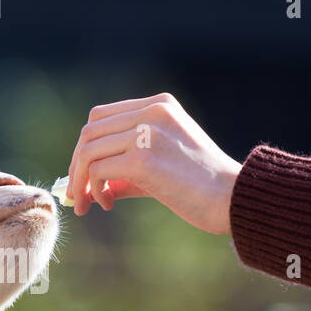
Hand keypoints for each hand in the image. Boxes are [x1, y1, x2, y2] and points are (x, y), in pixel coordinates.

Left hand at [66, 93, 241, 234]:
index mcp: (159, 106)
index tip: (83, 174)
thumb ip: (125, 168)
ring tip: (87, 203)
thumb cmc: (202, 188)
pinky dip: (93, 190)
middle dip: (77, 165)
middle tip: (78, 194)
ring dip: (80, 181)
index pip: (102, 116)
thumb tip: (85, 184)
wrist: (233, 199)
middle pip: (90, 131)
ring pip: (88, 150)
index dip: (86, 146)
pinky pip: (98, 170)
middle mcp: (152, 112)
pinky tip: (106, 204)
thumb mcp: (160, 166)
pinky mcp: (143, 159)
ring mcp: (147, 133)